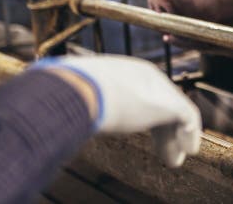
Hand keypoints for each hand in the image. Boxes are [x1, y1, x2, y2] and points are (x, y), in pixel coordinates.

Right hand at [34, 55, 200, 167]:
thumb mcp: (69, 98)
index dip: (146, 116)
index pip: (141, 94)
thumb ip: (69, 105)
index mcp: (121, 73)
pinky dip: (190, 134)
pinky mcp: (170, 103)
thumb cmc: (68, 94)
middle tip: (164, 152)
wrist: (80, 89)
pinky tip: (189, 151)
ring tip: (176, 159)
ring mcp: (158, 89)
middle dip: (163, 130)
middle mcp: (143, 76)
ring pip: (176, 114)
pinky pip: (188, 118)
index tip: (146, 132)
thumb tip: (43, 114)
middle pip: (160, 105)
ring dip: (176, 138)